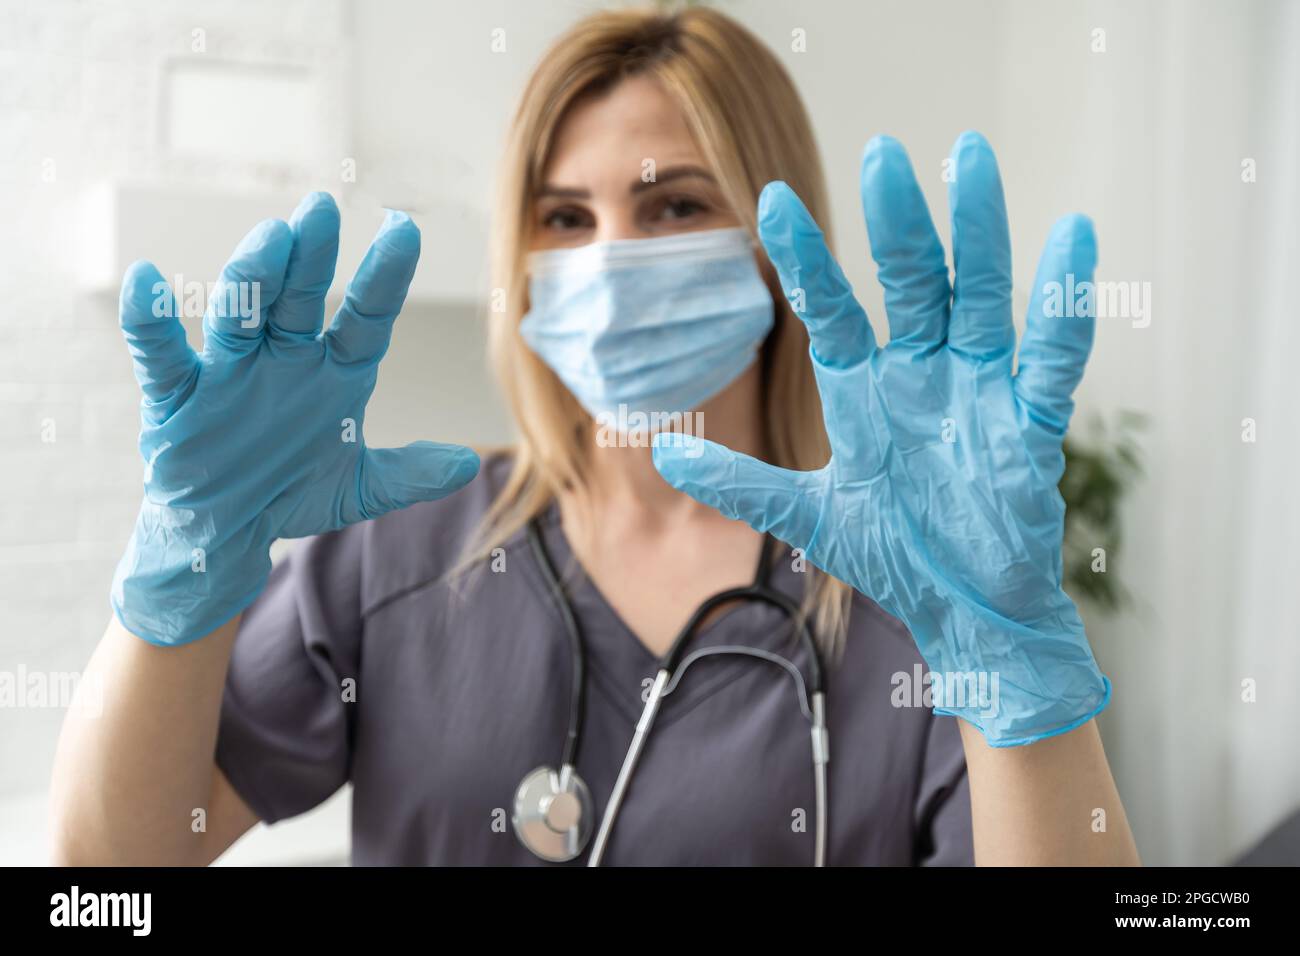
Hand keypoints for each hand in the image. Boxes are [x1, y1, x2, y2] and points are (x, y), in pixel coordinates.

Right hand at [112, 193, 479, 645]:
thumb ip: (409, 474)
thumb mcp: (359, 489)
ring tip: (270, 239)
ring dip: (253, 277)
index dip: (385, 276)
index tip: (404, 228)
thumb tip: (469, 464)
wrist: (226, 529)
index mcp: (335, 371)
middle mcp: (285, 357)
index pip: (366, 315)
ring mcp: (231, 369)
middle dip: (312, 256)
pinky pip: (161, 350)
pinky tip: (148, 281)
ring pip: (240, 313)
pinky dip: (150, 318)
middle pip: (300, 298)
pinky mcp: (177, 392)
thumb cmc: (292, 491)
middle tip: (322, 209)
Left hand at [653, 132, 1108, 745]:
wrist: (965, 613)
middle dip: (897, 222)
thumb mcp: (810, 515)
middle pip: (913, 282)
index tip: (773, 200)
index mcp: (868, 388)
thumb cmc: (896, 554)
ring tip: (972, 160)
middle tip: (882, 152)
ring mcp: (979, 393)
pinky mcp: (1031, 427)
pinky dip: (1063, 308)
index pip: (833, 308)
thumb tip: (664, 456)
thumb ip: (743, 483)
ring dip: (979, 232)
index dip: (808, 259)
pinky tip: (1072, 242)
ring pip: (980, 298)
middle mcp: (924, 375)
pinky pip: (1052, 360)